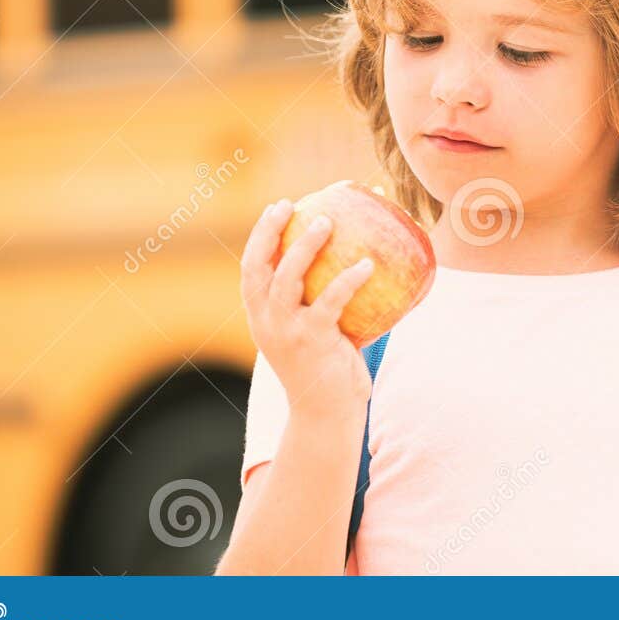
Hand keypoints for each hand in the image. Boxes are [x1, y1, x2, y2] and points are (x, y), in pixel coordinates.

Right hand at [240, 199, 376, 422]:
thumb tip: (362, 255)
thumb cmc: (328, 366)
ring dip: (304, 246)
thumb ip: (327, 298)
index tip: (278, 207)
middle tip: (294, 204)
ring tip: (328, 221)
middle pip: (258, 268)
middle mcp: (267, 322)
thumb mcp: (315, 331)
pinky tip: (368, 264)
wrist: (326, 415)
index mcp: (262, 317)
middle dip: (270, 232)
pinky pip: (331, 301)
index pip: (251, 269)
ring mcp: (287, 331)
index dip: (261, 235)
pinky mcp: (313, 341)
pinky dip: (348, 279)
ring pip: (287, 279)